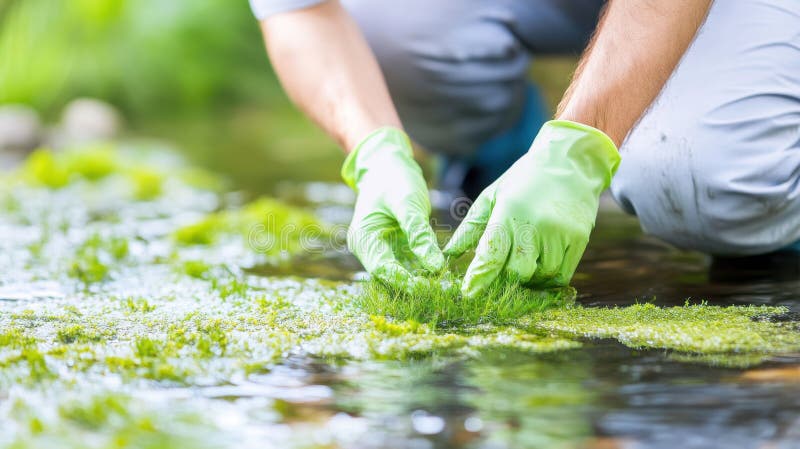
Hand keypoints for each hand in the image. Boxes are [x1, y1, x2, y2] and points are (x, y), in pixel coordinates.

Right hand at [342, 127, 444, 283]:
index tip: (429, 288)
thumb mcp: (408, 204)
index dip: (405, 282)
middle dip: (413, 285)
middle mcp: (368, 248)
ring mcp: (380, 249)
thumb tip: (435, 266)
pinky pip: (407, 264)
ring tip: (444, 285)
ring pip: (399, 273)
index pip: (383, 269)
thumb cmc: (394, 179)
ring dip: (419, 280)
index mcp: (363, 238)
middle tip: (441, 290)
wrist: (387, 163)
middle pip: (389, 277)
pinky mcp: (393, 247)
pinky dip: (421, 269)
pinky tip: (440, 273)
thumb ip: (419, 235)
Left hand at [444, 120, 619, 297]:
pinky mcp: (579, 240)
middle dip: (505, 278)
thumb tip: (447, 254)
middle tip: (500, 272)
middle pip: (516, 271)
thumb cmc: (523, 180)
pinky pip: (561, 276)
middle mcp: (536, 224)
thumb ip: (470, 228)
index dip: (479, 276)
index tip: (468, 293)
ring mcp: (560, 233)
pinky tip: (540, 266)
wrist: (569, 161)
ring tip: (523, 261)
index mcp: (509, 211)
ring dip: (528, 278)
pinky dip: (547, 279)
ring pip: (539, 276)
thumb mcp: (492, 196)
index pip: (492, 253)